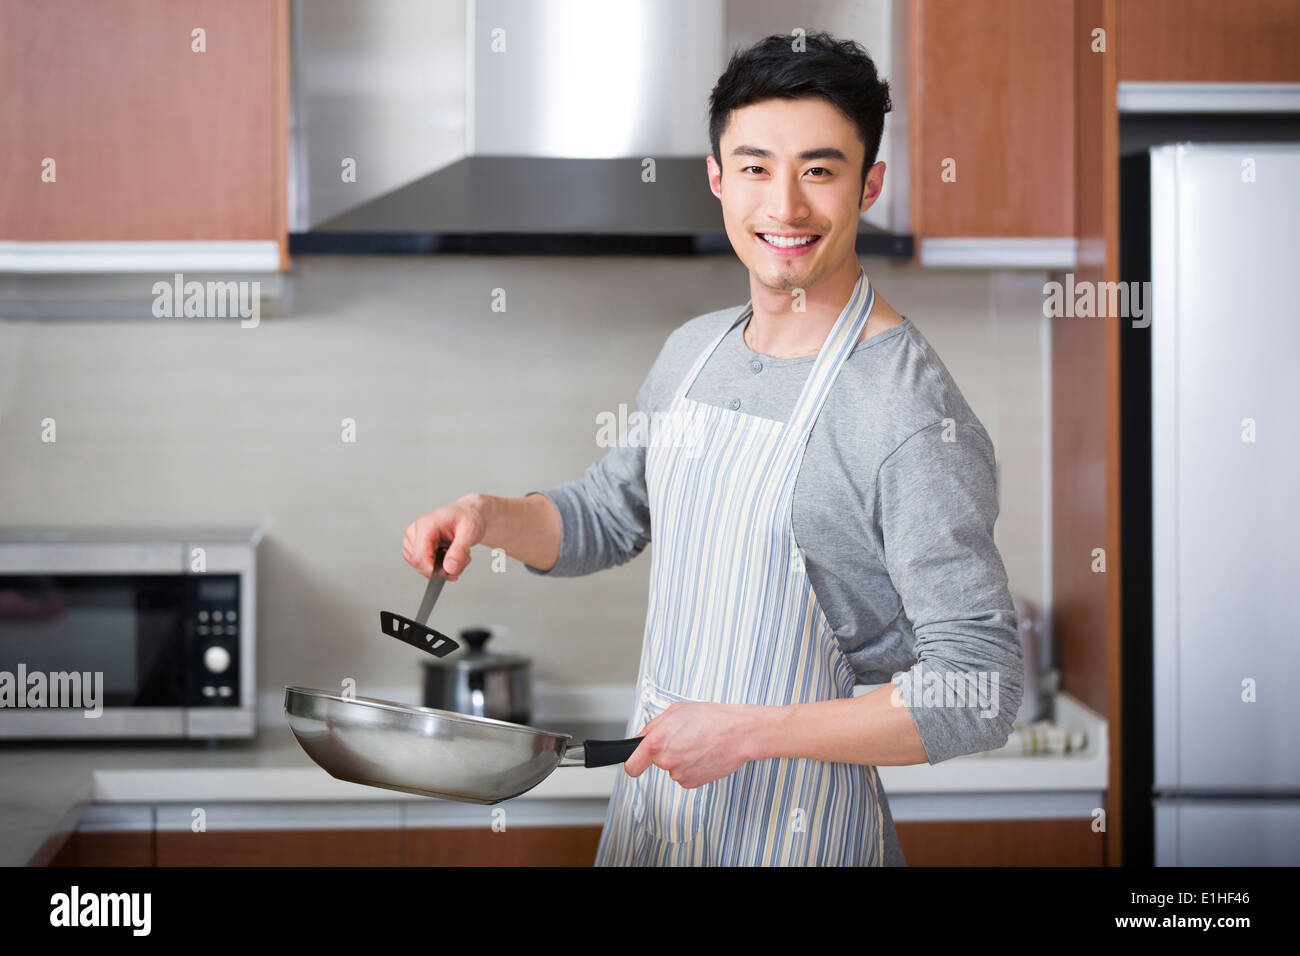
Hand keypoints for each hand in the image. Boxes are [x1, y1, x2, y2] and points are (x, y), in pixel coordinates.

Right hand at [401, 494, 485, 581]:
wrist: (468, 513)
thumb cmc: (467, 517)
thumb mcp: (469, 532)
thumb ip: (459, 551)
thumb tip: (449, 569)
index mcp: (425, 525)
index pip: (420, 555)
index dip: (432, 569)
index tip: (449, 574)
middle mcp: (415, 531)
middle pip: (418, 563)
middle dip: (441, 569)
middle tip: (461, 561)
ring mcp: (414, 539)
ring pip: (419, 566)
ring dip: (440, 568)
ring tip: (456, 556)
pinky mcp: (416, 546)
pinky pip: (421, 565)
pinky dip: (437, 566)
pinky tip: (449, 557)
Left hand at [623, 701, 766, 788]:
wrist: (738, 733)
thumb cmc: (711, 718)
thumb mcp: (676, 711)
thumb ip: (653, 726)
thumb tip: (640, 739)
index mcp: (657, 742)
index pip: (631, 766)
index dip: (633, 763)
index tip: (636, 762)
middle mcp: (666, 761)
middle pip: (657, 762)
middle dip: (666, 752)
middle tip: (684, 738)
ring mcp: (680, 774)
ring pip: (673, 769)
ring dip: (681, 759)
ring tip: (698, 744)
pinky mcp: (693, 783)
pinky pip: (686, 776)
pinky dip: (693, 767)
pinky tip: (704, 754)